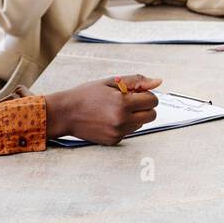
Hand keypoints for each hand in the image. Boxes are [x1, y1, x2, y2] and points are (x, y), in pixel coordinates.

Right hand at [44, 74, 161, 144]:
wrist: (65, 113)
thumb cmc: (86, 95)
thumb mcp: (111, 82)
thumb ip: (136, 81)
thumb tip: (158, 82)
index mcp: (123, 103)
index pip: (153, 100)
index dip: (147, 95)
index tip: (137, 93)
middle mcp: (122, 120)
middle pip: (151, 115)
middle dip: (145, 107)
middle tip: (131, 101)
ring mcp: (118, 133)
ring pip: (141, 124)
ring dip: (135, 116)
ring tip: (116, 109)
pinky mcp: (113, 141)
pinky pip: (129, 132)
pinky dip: (125, 125)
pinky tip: (110, 119)